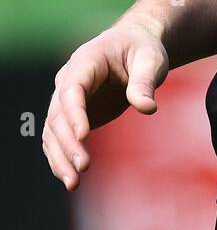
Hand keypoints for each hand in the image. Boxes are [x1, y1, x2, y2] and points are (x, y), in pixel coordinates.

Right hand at [41, 13, 169, 189]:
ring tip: (73, 183)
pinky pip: (59, 139)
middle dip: (68, 143)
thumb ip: (145, 81)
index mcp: (86, 60)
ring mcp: (67, 99)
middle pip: (58, 114)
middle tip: (83, 167)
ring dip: (60, 157)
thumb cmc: (143, 50)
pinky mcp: (73, 116)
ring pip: (52, 131)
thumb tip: (147, 108)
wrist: (134, 47)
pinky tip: (70, 179)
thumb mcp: (151, 59)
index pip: (72, 89)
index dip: (74, 113)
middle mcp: (68, 80)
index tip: (83, 136)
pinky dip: (61, 158)